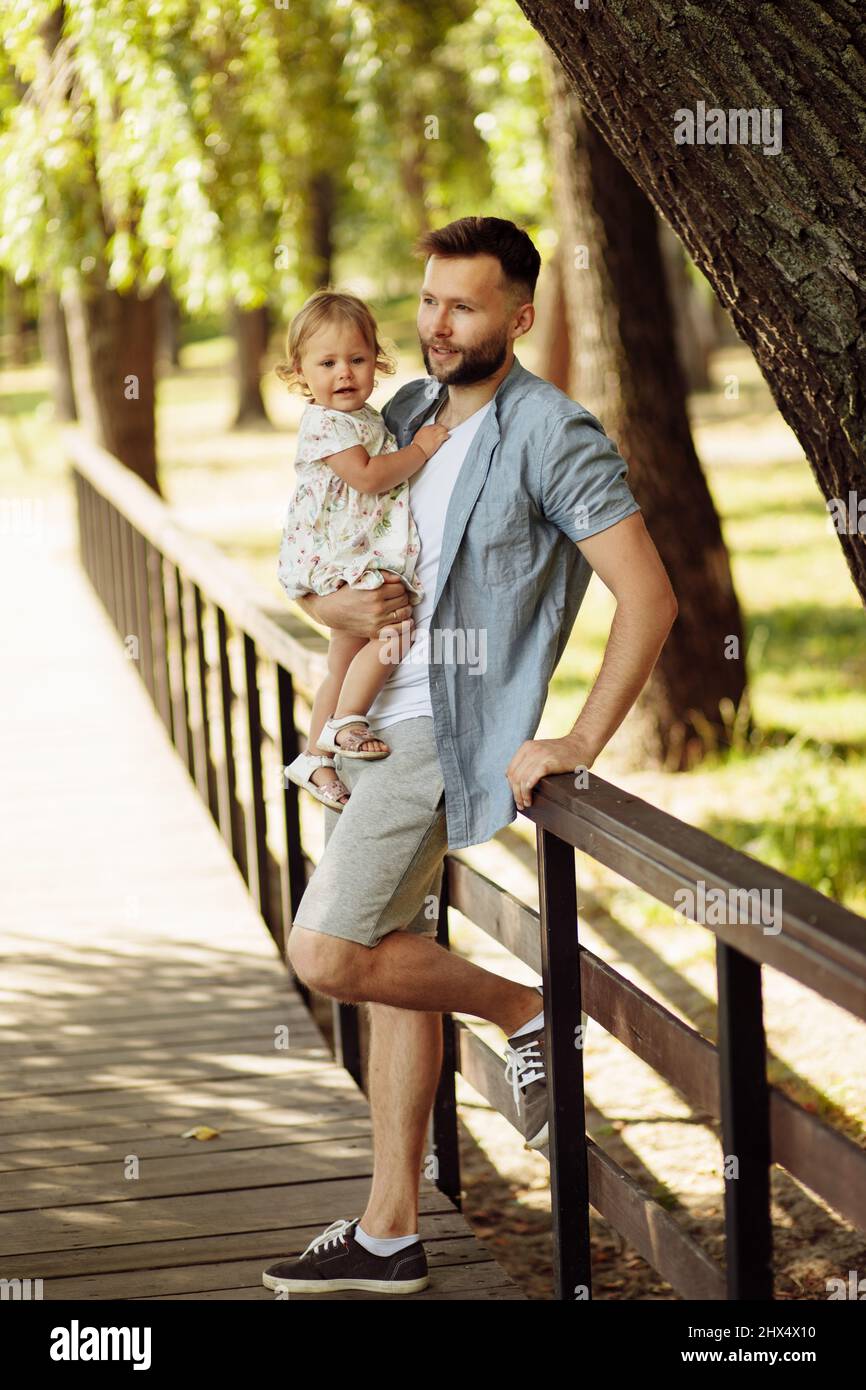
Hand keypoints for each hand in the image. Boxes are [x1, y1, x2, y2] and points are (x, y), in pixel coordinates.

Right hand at [299, 571, 413, 640]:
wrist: (331, 611)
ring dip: (405, 608)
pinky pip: (399, 628)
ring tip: (399, 606)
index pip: (400, 587)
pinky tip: (404, 619)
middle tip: (396, 596)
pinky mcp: (376, 632)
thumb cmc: (347, 592)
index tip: (394, 587)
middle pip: (403, 599)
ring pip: (404, 613)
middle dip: (402, 596)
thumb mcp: (361, 578)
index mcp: (375, 592)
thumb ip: (382, 576)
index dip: (399, 586)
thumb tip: (399, 579)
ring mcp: (378, 621)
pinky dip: (405, 623)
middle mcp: (378, 607)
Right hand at [412, 423, 449, 458]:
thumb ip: (422, 434)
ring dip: (445, 432)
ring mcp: (434, 434)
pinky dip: (447, 436)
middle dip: (441, 429)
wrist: (418, 450)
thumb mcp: (418, 437)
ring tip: (446, 435)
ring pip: (443, 429)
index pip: (433, 425)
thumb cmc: (417, 446)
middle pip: (438, 426)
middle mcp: (430, 430)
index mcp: (424, 428)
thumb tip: (424, 435)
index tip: (437, 431)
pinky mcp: (438, 439)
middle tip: (443, 432)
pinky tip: (447, 438)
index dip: (436, 428)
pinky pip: (445, 435)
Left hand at [505, 735, 592, 810]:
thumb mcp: (541, 751)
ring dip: (522, 795)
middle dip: (515, 793)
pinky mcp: (550, 762)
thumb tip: (516, 782)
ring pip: (522, 779)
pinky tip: (530, 796)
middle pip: (515, 776)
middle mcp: (531, 750)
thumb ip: (529, 761)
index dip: (511, 786)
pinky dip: (528, 788)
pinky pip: (534, 777)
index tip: (516, 796)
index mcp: (526, 747)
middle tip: (521, 805)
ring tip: (527, 803)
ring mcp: (541, 755)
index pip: (510, 770)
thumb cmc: (563, 752)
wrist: (582, 744)